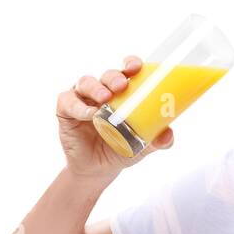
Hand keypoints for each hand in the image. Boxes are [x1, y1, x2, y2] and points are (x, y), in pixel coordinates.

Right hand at [55, 55, 174, 177]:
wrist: (97, 170)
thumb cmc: (121, 149)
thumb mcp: (142, 146)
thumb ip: (158, 140)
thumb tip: (168, 134)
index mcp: (122, 93)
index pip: (126, 70)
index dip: (130, 64)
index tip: (137, 67)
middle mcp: (102, 90)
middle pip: (107, 75)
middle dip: (114, 77)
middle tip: (121, 85)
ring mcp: (82, 99)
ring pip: (86, 83)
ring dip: (96, 88)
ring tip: (105, 99)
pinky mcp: (65, 110)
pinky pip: (68, 101)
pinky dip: (78, 107)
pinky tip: (89, 115)